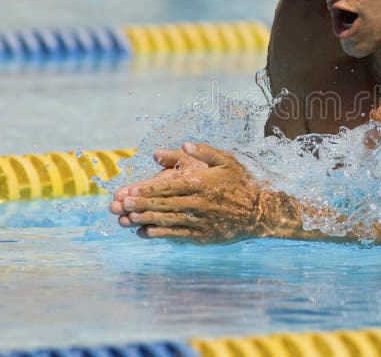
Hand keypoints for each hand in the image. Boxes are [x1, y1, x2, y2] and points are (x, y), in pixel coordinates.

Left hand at [109, 142, 266, 241]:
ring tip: (125, 219)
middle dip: (138, 204)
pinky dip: (160, 234)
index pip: (167, 186)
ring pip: (166, 220)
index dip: (145, 189)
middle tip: (118, 206)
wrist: (262, 211)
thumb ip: (204, 151)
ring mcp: (199, 221)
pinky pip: (178, 235)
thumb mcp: (227, 160)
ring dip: (144, 219)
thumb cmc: (243, 182)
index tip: (127, 190)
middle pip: (162, 204)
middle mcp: (197, 203)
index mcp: (201, 183)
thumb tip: (183, 143)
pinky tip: (146, 233)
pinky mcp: (203, 236)